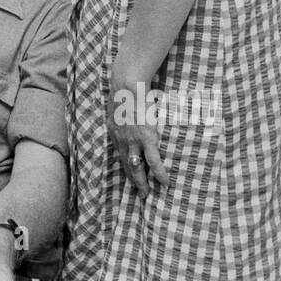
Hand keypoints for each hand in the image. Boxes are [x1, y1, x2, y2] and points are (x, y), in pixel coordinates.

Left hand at [108, 79, 169, 196]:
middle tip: (140, 193)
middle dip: (133, 180)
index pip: (121, 154)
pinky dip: (159, 173)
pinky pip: (153, 161)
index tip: (131, 175)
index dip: (126, 166)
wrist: (127, 86)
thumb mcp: (119, 106)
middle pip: (127, 165)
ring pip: (137, 167)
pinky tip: (165, 183)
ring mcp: (133, 142)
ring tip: (147, 194)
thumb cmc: (126, 91)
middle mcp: (121, 140)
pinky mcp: (146, 139)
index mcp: (115, 132)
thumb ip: (122, 115)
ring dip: (141, 182)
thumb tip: (127, 116)